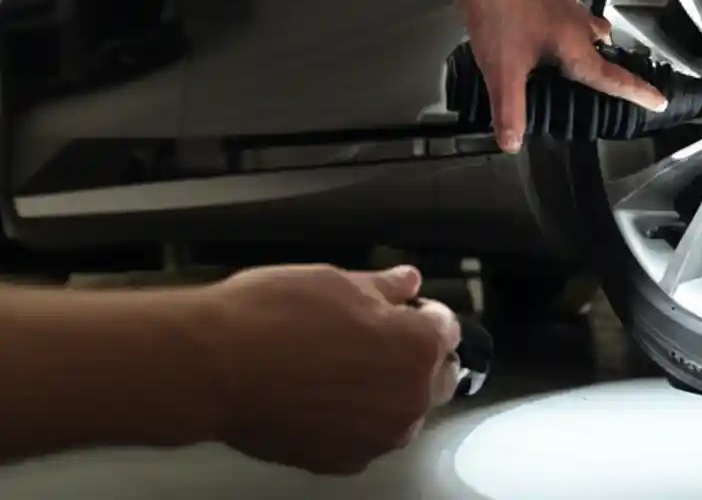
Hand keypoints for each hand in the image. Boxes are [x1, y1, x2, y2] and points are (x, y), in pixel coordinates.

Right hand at [198, 264, 459, 474]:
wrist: (212, 368)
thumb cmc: (271, 318)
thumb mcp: (337, 282)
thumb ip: (384, 288)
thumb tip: (407, 282)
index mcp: (418, 348)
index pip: (447, 330)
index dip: (425, 315)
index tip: (406, 310)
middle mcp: (408, 399)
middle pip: (436, 377)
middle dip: (417, 357)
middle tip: (377, 339)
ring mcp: (377, 436)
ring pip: (403, 412)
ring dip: (388, 391)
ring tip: (342, 368)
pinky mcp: (343, 460)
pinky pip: (367, 437)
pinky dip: (356, 420)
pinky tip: (324, 397)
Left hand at [454, 0, 668, 152]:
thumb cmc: (495, 14)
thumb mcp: (501, 70)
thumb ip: (509, 110)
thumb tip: (512, 144)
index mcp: (574, 44)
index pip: (613, 77)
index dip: (637, 92)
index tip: (659, 100)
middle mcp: (577, 20)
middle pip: (602, 46)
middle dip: (604, 64)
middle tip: (597, 81)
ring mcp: (563, 0)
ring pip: (587, 25)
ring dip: (584, 41)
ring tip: (563, 59)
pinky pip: (566, 10)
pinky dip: (561, 24)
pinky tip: (537, 30)